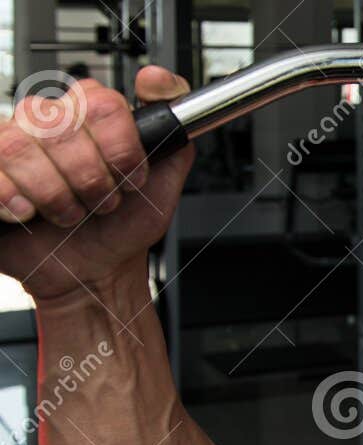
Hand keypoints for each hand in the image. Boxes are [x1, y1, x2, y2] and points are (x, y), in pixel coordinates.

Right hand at [0, 66, 194, 302]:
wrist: (95, 272)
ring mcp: (12, 143)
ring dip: (56, 196)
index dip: (122, 151)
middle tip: (101, 203)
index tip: (132, 179)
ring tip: (69, 214)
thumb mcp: (165, 183)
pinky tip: (29, 214)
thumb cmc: (123, 227)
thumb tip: (157, 81)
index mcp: (89, 115)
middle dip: (91, 179)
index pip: (102, 103)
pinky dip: (14, 200)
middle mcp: (47, 121)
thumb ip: (174, 133)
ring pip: (21, 149)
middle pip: (60, 127)